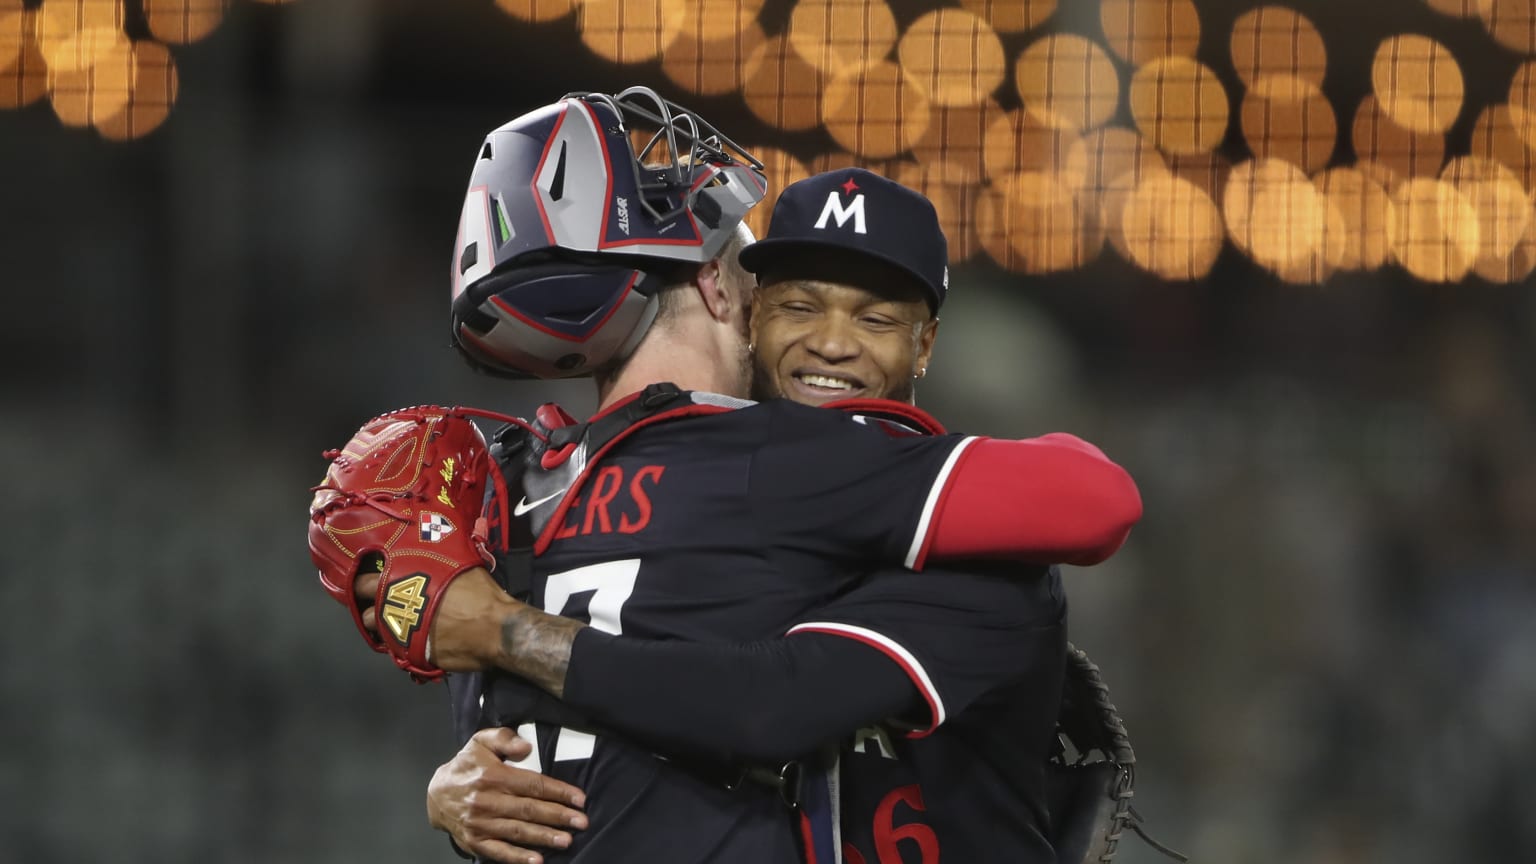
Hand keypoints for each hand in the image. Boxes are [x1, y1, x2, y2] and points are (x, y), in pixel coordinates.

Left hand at [355, 567, 516, 671]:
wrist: (495, 630)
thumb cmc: (480, 594)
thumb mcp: (458, 566)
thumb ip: (435, 564)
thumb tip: (433, 557)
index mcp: (401, 582)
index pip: (364, 583)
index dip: (365, 584)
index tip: (370, 584)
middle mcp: (393, 609)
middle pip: (364, 612)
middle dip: (370, 609)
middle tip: (381, 606)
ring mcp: (401, 635)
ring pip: (378, 634)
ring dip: (385, 628)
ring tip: (399, 624)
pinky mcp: (411, 655)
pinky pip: (398, 650)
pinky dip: (404, 644)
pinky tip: (416, 638)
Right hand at [427, 728, 588, 863]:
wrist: (435, 794)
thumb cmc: (465, 766)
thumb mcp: (480, 742)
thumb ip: (504, 738)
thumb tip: (527, 747)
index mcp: (493, 776)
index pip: (533, 784)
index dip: (558, 792)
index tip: (580, 799)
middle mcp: (488, 801)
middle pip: (529, 810)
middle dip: (558, 816)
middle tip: (581, 822)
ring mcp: (481, 823)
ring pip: (518, 831)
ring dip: (544, 837)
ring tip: (566, 840)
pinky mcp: (475, 841)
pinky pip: (499, 851)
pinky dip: (518, 857)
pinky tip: (537, 861)